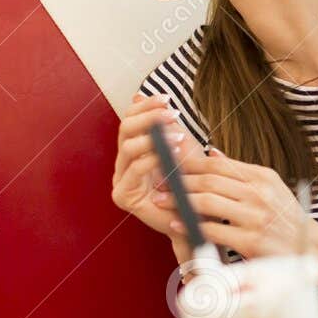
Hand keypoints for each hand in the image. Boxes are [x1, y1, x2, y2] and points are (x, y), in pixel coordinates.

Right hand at [112, 93, 193, 236]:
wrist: (196, 221)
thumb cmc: (191, 186)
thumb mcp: (180, 148)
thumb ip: (164, 125)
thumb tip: (139, 96)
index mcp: (133, 151)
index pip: (131, 119)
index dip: (146, 106)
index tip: (167, 97)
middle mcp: (123, 164)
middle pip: (125, 128)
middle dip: (149, 116)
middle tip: (172, 113)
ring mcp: (121, 180)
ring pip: (128, 147)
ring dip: (154, 136)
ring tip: (178, 136)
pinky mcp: (123, 196)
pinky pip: (134, 169)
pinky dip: (152, 158)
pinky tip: (171, 154)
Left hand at [162, 147, 312, 259]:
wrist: (311, 250)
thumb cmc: (285, 218)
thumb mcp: (270, 188)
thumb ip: (240, 172)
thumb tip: (211, 152)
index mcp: (262, 177)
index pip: (217, 164)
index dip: (188, 164)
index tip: (169, 167)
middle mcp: (260, 193)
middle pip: (209, 181)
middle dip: (179, 182)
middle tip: (159, 184)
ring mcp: (256, 217)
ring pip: (207, 202)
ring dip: (179, 201)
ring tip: (162, 201)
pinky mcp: (251, 241)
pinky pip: (213, 230)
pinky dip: (191, 226)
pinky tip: (177, 224)